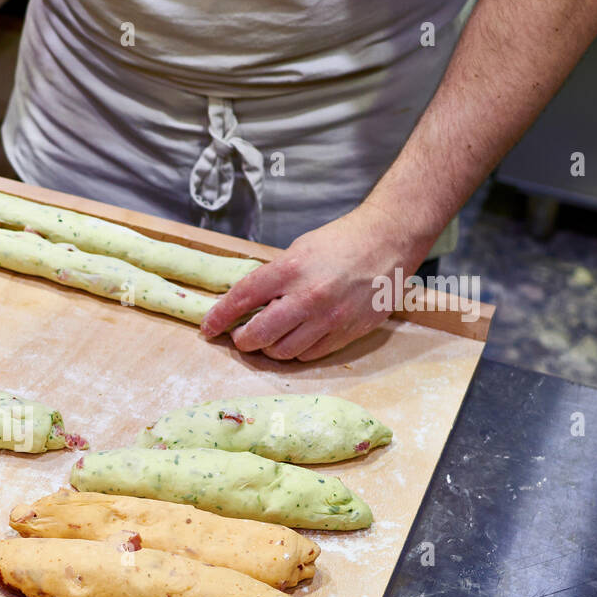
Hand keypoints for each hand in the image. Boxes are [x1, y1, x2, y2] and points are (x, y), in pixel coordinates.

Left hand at [199, 204, 431, 360]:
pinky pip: (309, 355)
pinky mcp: (347, 333)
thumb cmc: (340, 242)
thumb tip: (245, 304)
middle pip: (259, 336)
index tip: (208, 328)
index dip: (220, 317)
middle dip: (243, 340)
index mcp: (290, 270)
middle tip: (241, 336)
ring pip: (283, 352)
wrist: (388, 241)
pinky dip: (296, 350)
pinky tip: (298, 336)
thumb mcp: (297, 251)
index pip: (242, 299)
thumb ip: (272, 278)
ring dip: (270, 348)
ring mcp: (329, 319)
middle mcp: (308, 298)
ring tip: (271, 335)